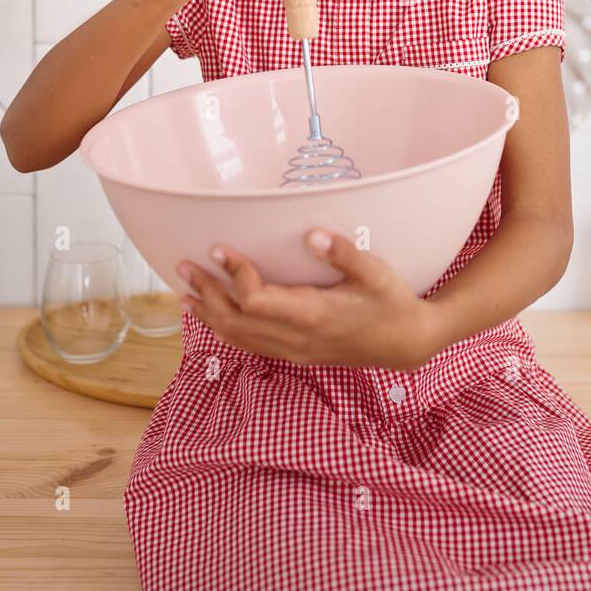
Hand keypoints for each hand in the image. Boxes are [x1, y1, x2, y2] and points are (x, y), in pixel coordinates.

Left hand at [175, 230, 440, 370]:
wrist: (407, 343)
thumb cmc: (392, 302)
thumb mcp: (375, 272)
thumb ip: (343, 253)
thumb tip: (312, 235)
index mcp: (313, 315)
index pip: (257, 299)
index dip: (234, 275)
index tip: (217, 248)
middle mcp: (297, 338)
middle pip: (236, 321)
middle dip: (207, 293)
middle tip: (183, 265)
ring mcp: (295, 351)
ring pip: (239, 338)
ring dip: (210, 315)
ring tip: (185, 294)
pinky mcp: (297, 354)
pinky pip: (251, 346)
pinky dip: (227, 330)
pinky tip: (215, 317)